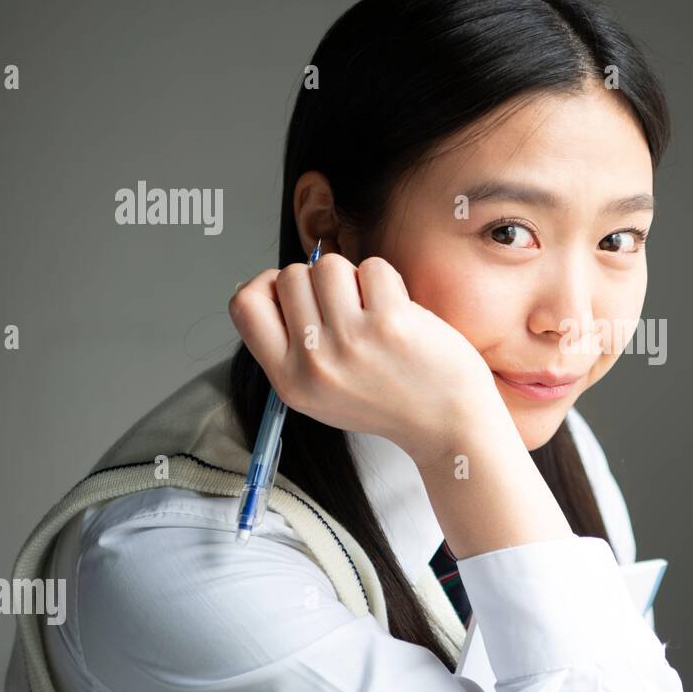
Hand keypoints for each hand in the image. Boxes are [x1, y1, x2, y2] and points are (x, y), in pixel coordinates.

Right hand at [229, 253, 501, 467]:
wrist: (448, 426)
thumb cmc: (390, 402)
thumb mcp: (321, 392)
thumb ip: (292, 347)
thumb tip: (269, 284)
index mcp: (289, 380)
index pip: (244, 306)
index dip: (264, 284)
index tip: (290, 289)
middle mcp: (314, 362)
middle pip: (290, 277)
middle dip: (319, 281)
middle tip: (348, 308)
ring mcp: (350, 341)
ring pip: (328, 265)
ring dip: (353, 277)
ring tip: (373, 308)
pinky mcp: (389, 323)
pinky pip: (372, 267)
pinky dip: (387, 280)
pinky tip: (398, 311)